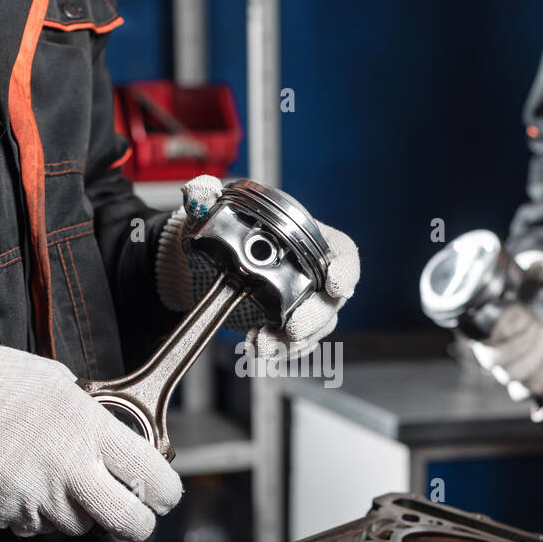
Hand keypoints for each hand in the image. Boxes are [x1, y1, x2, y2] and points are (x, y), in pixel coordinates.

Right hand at [0, 339, 181, 540]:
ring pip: (80, 527)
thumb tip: (117, 442)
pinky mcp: (9, 515)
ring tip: (58, 476)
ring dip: (79, 511)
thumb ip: (96, 419)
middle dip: (136, 521)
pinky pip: (38, 526)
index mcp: (92, 433)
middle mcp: (71, 473)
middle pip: (130, 523)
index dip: (167, 493)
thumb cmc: (0, 382)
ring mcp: (39, 499)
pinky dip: (39, 512)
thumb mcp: (64, 385)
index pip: (155, 480)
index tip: (163, 492)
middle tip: (130, 508)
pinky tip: (27, 481)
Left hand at [155, 175, 359, 357]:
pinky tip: (254, 347)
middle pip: (331, 302)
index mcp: (313, 242)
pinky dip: (275, 350)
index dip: (345, 270)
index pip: (344, 255)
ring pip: (312, 330)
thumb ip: (207, 197)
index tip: (336, 283)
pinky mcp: (285, 328)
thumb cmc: (227, 229)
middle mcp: (315, 277)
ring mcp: (303, 305)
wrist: (206, 262)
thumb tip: (197, 191)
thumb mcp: (218, 210)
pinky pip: (291, 346)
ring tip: (262, 344)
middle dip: (313, 318)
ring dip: (290, 342)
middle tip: (292, 327)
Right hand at [467, 249, 542, 398]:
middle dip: (524, 344)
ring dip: (535, 359)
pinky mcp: (522, 374)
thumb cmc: (538, 283)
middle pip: (492, 361)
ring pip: (510, 377)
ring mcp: (503, 362)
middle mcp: (487, 343)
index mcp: (484, 317)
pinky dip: (542, 381)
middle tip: (540, 326)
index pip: (483, 335)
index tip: (527, 313)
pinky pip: (523, 391)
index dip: (508, 328)